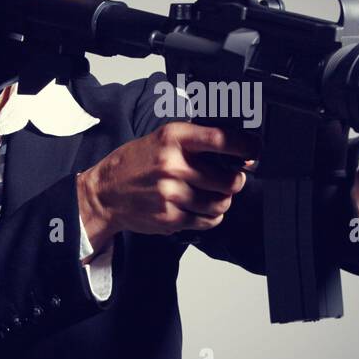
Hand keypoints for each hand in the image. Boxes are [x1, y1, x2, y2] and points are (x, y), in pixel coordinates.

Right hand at [76, 122, 257, 251]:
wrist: (104, 193)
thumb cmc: (135, 164)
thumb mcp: (162, 138)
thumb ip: (195, 140)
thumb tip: (235, 145)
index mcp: (173, 138)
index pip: (221, 139)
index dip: (246, 147)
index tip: (254, 151)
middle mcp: (173, 165)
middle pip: (229, 179)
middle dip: (235, 180)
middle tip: (231, 178)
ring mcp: (172, 194)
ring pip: (222, 203)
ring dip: (223, 200)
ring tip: (213, 195)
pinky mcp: (170, 217)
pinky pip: (208, 221)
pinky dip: (210, 216)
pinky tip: (199, 208)